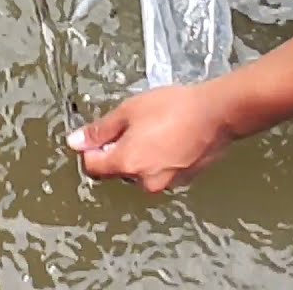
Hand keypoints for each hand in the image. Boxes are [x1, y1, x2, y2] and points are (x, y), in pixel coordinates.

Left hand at [66, 84, 234, 192]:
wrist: (216, 113)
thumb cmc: (174, 108)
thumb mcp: (127, 111)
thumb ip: (99, 130)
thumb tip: (76, 141)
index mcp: (127, 164)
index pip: (93, 167)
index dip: (90, 149)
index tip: (97, 135)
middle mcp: (145, 181)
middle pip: (116, 170)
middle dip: (116, 151)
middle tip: (130, 126)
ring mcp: (167, 183)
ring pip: (139, 171)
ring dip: (139, 154)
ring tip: (154, 129)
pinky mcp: (184, 180)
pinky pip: (160, 171)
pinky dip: (159, 158)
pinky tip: (168, 137)